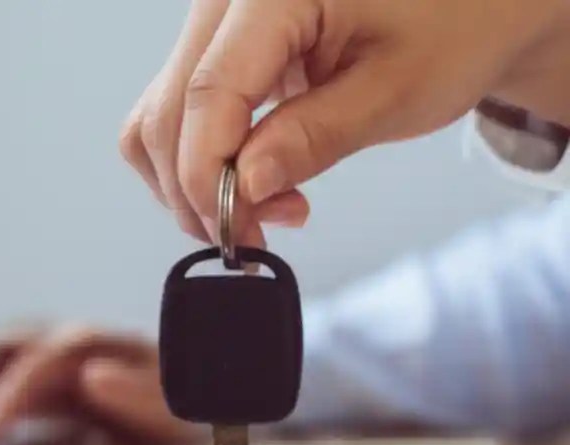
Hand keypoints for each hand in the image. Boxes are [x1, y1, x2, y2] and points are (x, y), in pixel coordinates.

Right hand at [0, 326, 201, 444]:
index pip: (39, 357)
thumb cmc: (177, 406)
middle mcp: (61, 347)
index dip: (9, 391)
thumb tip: (93, 376)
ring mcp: (44, 365)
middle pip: (0, 349)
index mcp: (93, 345)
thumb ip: (137, 390)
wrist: (184, 413)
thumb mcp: (171, 403)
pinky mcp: (34, 390)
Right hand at [120, 0, 569, 247]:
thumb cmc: (454, 25)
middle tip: (259, 235)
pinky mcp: (216, 49)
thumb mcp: (399, 90)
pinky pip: (176, 113)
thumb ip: (314, 136)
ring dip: (196, 183)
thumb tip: (244, 188)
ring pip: (159, 119)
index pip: (208, 93)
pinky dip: (202, 162)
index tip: (238, 234)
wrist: (471, 1)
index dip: (209, 176)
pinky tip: (255, 179)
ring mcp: (214, 21)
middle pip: (167, 112)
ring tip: (270, 207)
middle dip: (200, 191)